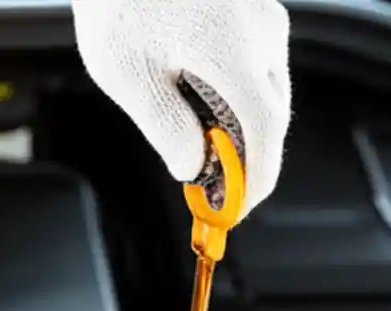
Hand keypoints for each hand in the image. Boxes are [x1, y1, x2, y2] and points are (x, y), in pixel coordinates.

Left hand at [73, 0, 291, 218]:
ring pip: (266, 89)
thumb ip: (166, 128)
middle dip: (248, 160)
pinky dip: (236, 97)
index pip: (262, 133)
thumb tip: (191, 166)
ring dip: (242, 129)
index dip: (254, 179)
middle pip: (270, 114)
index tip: (238, 209)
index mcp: (236, 52)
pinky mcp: (248, 8)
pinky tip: (203, 110)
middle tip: (219, 193)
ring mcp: (261, 15)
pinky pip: (254, 64)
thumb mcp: (130, 76)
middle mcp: (262, 31)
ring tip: (205, 156)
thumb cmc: (120, 0)